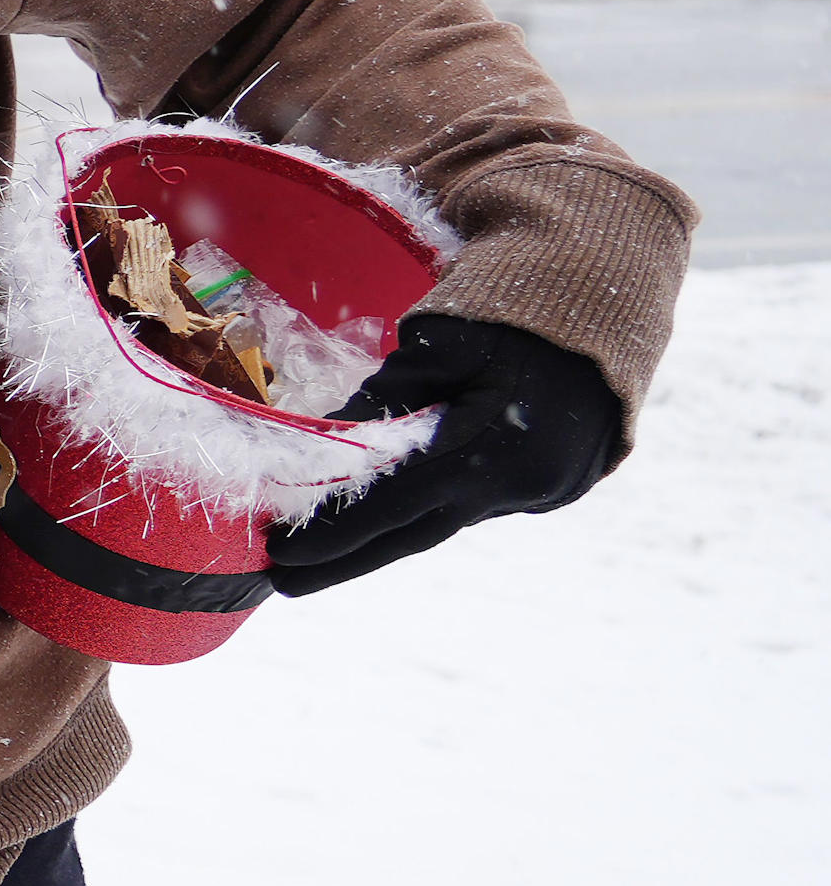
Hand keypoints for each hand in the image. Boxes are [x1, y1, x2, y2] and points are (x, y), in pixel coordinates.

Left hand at [267, 315, 619, 595]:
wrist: (607, 303)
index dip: (333, 534)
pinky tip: (399, 508)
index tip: (279, 555)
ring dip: (389, 530)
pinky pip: (480, 502)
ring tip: (324, 544)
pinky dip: (436, 505)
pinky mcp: (558, 487)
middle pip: (416, 534)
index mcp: (493, 450)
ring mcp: (546, 490)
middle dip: (346, 558)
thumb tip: (313, 450)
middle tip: (285, 581)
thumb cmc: (510, 313)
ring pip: (448, 518)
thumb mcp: (434, 349)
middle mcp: (523, 483)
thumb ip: (379, 405)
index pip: (394, 506)